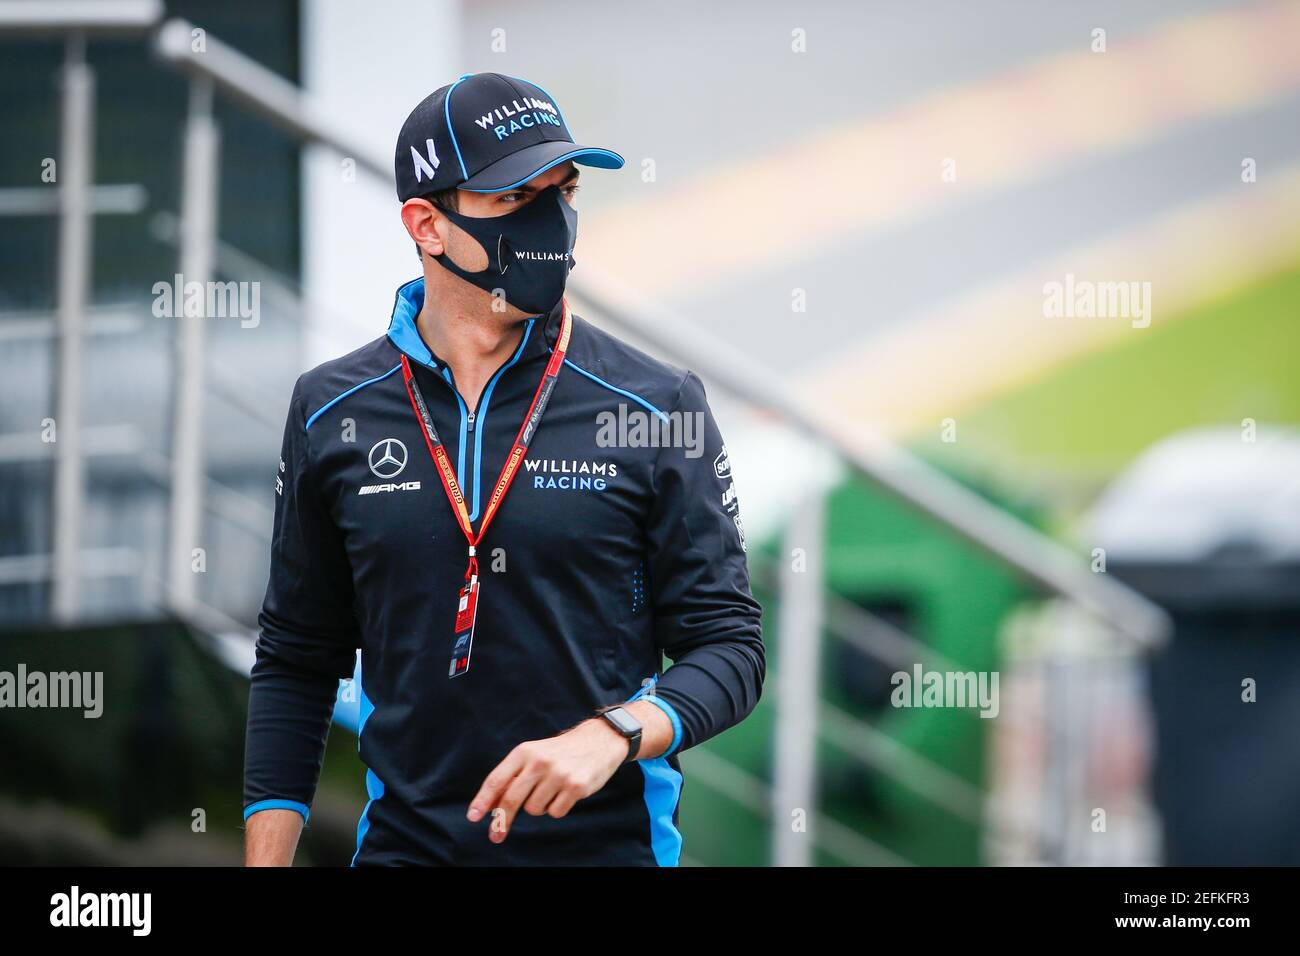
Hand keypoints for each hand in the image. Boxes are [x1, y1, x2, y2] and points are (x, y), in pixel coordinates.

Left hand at [467, 717, 628, 842]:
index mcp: (524, 751)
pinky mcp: (576, 786)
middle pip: (511, 799)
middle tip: (496, 836)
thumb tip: (489, 805)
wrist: (598, 740)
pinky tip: (565, 793)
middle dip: (501, 821)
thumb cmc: (559, 752)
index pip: (497, 779)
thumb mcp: (533, 755)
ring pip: (534, 809)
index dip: (483, 800)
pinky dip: (557, 808)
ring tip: (551, 790)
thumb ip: (512, 776)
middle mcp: (539, 761)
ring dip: (539, 806)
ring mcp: (558, 774)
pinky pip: (555, 812)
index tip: (473, 817)